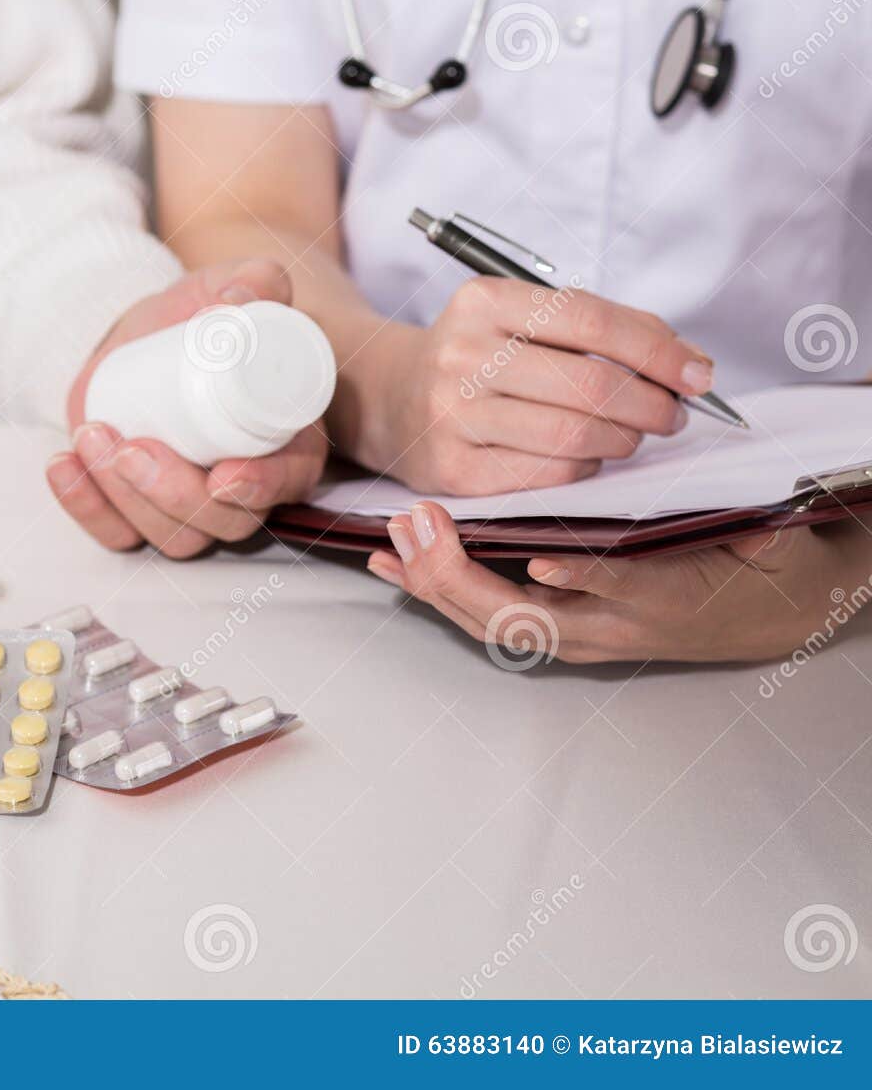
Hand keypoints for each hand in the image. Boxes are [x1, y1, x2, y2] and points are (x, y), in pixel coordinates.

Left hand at [48, 260, 328, 557]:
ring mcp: (189, 504)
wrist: (141, 331)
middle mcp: (244, 485)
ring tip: (92, 436)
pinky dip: (84, 507)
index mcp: (286, 439)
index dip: (261, 488)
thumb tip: (238, 298)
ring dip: (124, 498)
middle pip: (224, 523)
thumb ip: (253, 280)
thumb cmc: (199, 316)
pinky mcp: (138, 510)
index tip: (224, 477)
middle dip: (173, 495)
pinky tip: (62, 466)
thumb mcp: (229, 287)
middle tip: (132, 447)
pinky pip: (116, 534)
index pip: (288, 480)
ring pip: (170, 536)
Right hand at [348, 278, 713, 495]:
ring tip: (628, 434)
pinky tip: (584, 455)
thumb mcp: (521, 317)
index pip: (592, 322)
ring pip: (574, 436)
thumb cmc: (477, 354)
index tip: (699, 375)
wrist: (387, 397)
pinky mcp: (452, 470)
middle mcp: (462, 355)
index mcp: (484, 301)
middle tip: (670, 414)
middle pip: (590, 387)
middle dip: (650, 405)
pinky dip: (584, 467)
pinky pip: (548, 475)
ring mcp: (452, 416)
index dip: (658, 350)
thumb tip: (690, 366)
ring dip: (622, 440)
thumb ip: (601, 329)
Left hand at [366, 500, 869, 662]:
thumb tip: (759, 527)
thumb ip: (750, 536)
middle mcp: (607, 630)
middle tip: (421, 524)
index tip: (546, 562)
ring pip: (489, 622)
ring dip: (434, 580)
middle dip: (462, 575)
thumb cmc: (758, 568)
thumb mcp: (764, 545)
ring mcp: (576, 635)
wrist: (766, 613)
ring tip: (393, 536)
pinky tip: (393, 564)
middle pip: (522, 617)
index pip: (620, 591)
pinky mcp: (555, 628)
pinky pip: (482, 614)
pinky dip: (434, 588)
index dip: (583, 580)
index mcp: (661, 601)